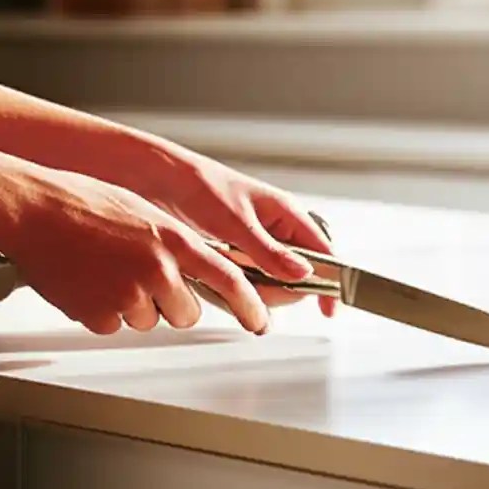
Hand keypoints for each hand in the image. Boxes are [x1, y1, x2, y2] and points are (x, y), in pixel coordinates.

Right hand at [0, 155, 270, 334]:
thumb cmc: (88, 205)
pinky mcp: (98, 315)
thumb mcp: (150, 216)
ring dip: (135, 306)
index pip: (230, 281)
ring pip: (150, 320)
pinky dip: (104, 312)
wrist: (36, 209)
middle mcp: (158, 269)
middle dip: (174, 305)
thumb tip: (201, 270)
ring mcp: (128, 294)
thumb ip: (180, 245)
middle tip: (147, 281)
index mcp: (176, 241)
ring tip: (109, 272)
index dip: (251, 306)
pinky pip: (115, 325)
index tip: (261, 322)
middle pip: (188, 314)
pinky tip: (90, 283)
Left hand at [136, 147, 338, 317]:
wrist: (158, 179)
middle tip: (257, 292)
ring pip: (273, 278)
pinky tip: (223, 285)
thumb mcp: (236, 223)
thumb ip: (270, 252)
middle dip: (281, 288)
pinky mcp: (237, 250)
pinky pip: (251, 277)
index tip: (328, 309)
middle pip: (298, 272)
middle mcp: (278, 228)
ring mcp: (257, 241)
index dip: (330, 280)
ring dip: (257, 287)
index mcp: (288, 214)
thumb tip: (304, 274)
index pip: (324, 251)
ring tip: (233, 282)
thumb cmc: (199, 188)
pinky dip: (241, 284)